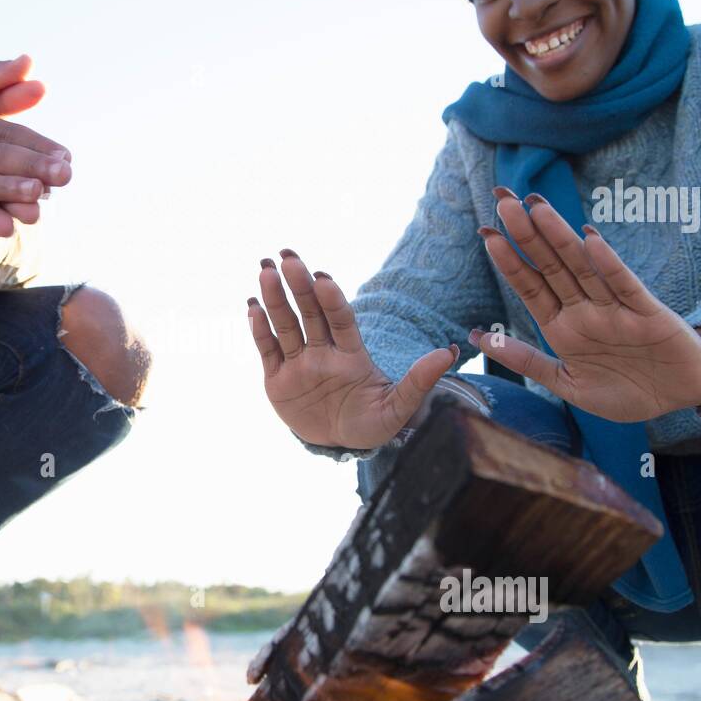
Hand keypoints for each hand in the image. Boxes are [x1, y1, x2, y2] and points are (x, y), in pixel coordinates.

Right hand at [247, 250, 459, 449]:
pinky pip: (267, 350)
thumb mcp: (398, 408)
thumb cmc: (372, 424)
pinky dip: (259, 329)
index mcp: (352, 354)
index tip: (322, 278)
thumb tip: (448, 353)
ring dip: (275, 299)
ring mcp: (300, 363)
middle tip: (288, 256)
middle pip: (310, 313)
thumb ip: (419, 381)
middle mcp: (324, 351)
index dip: (332, 299)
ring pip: (286, 325)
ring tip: (265, 271)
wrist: (341, 444)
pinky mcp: (278, 379)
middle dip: (299, 285)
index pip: (340, 320)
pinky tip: (252, 307)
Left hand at [473, 188, 700, 421]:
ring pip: (582, 267)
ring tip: (537, 208)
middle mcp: (585, 311)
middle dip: (527, 234)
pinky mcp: (648, 315)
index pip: (529, 286)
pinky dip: (608, 264)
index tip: (485, 232)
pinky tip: (591, 240)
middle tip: (504, 201)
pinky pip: (626, 286)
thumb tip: (474, 337)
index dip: (508, 260)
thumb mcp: (566, 382)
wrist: (682, 398)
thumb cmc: (625, 390)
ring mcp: (616, 309)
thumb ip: (524, 359)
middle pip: (551, 266)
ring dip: (560, 237)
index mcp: (562, 326)